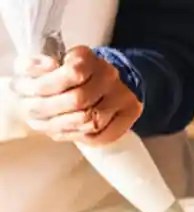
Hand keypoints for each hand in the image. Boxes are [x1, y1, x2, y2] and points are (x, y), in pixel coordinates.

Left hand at [12, 47, 141, 145]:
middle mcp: (109, 75)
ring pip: (91, 121)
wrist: (100, 83)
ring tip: (44, 125)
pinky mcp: (130, 113)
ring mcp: (123, 95)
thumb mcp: (41, 64)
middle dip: (48, 110)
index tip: (28, 91)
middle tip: (30, 113)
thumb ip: (33, 65)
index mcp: (87, 57)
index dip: (46, 86)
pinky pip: (103, 135)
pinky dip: (79, 136)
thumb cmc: (65, 76)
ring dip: (61, 127)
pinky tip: (63, 132)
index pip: (71, 72)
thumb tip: (47, 68)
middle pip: (79, 100)